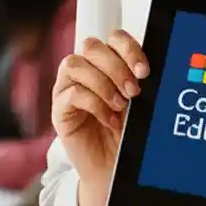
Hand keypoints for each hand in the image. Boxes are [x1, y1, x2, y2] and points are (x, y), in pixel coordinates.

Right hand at [52, 31, 148, 200]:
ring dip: (102, 84)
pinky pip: (71, 93)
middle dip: (116, 67)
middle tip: (133, 91)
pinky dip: (95, 104)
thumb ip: (138, 82)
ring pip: (75, 64)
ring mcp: (68, 88)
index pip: (113, 38)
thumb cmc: (125, 134)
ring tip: (119, 105)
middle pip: (91, 46)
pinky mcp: (59, 109)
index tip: (144, 71)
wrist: (113, 168)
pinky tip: (109, 119)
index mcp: (106, 63)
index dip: (128, 48)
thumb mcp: (138, 104)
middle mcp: (84, 70)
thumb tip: (146, 69)